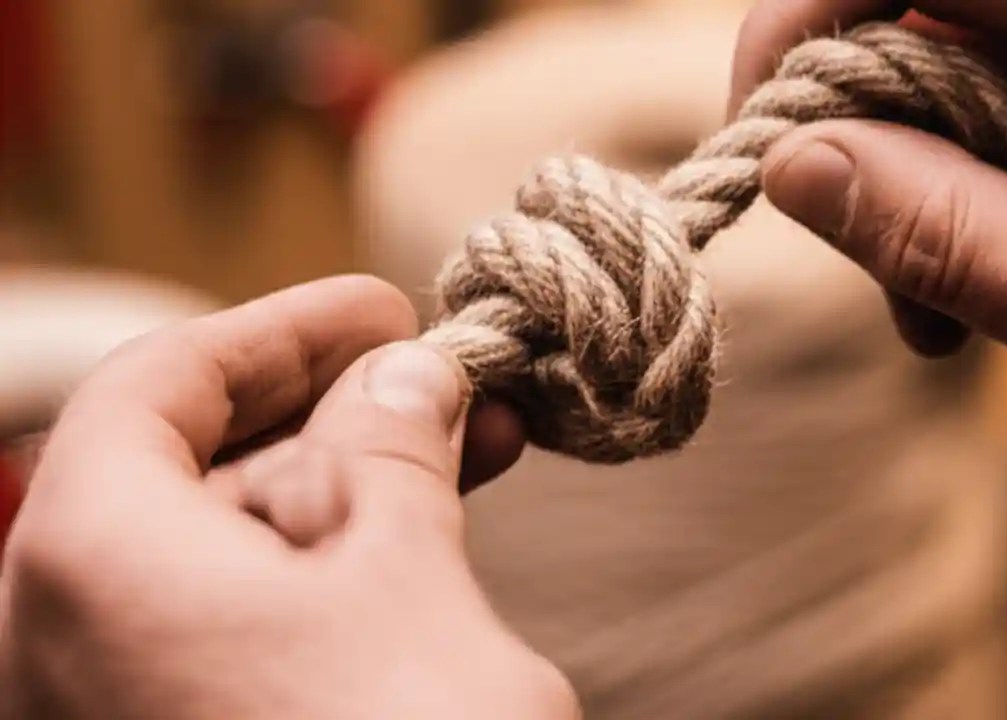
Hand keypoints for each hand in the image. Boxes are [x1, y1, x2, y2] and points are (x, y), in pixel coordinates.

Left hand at [0, 276, 578, 719]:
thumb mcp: (406, 577)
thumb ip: (393, 452)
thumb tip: (405, 371)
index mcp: (87, 558)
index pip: (162, 384)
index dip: (284, 329)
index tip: (384, 305)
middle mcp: (67, 635)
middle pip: (200, 469)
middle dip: (341, 412)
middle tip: (451, 380)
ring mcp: (117, 708)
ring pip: (233, 556)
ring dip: (358, 493)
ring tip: (478, 450)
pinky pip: (245, 634)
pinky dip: (337, 578)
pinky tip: (433, 544)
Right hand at [732, 0, 1006, 495]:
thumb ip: (946, 236)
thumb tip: (796, 160)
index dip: (812, 27)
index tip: (766, 135)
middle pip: (948, 14)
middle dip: (880, 142)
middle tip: (893, 288)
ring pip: (984, 60)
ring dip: (938, 182)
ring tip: (951, 317)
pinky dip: (995, 185)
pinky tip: (1002, 278)